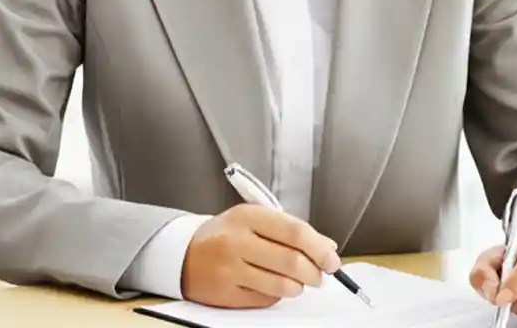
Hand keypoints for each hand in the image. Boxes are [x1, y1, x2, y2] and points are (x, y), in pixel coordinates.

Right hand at [181, 204, 341, 307]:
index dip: (319, 249)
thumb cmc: (228, 234)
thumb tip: (327, 247)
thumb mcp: (256, 220)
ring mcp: (228, 270)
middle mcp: (236, 242)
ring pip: (280, 285)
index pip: (295, 232)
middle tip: (321, 275)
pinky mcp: (224, 294)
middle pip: (291, 261)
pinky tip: (276, 287)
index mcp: (248, 216)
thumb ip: (291, 230)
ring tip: (300, 282)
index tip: (332, 260)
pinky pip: (264, 299)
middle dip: (315, 271)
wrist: (183, 253)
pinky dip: (278, 296)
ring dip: (299, 286)